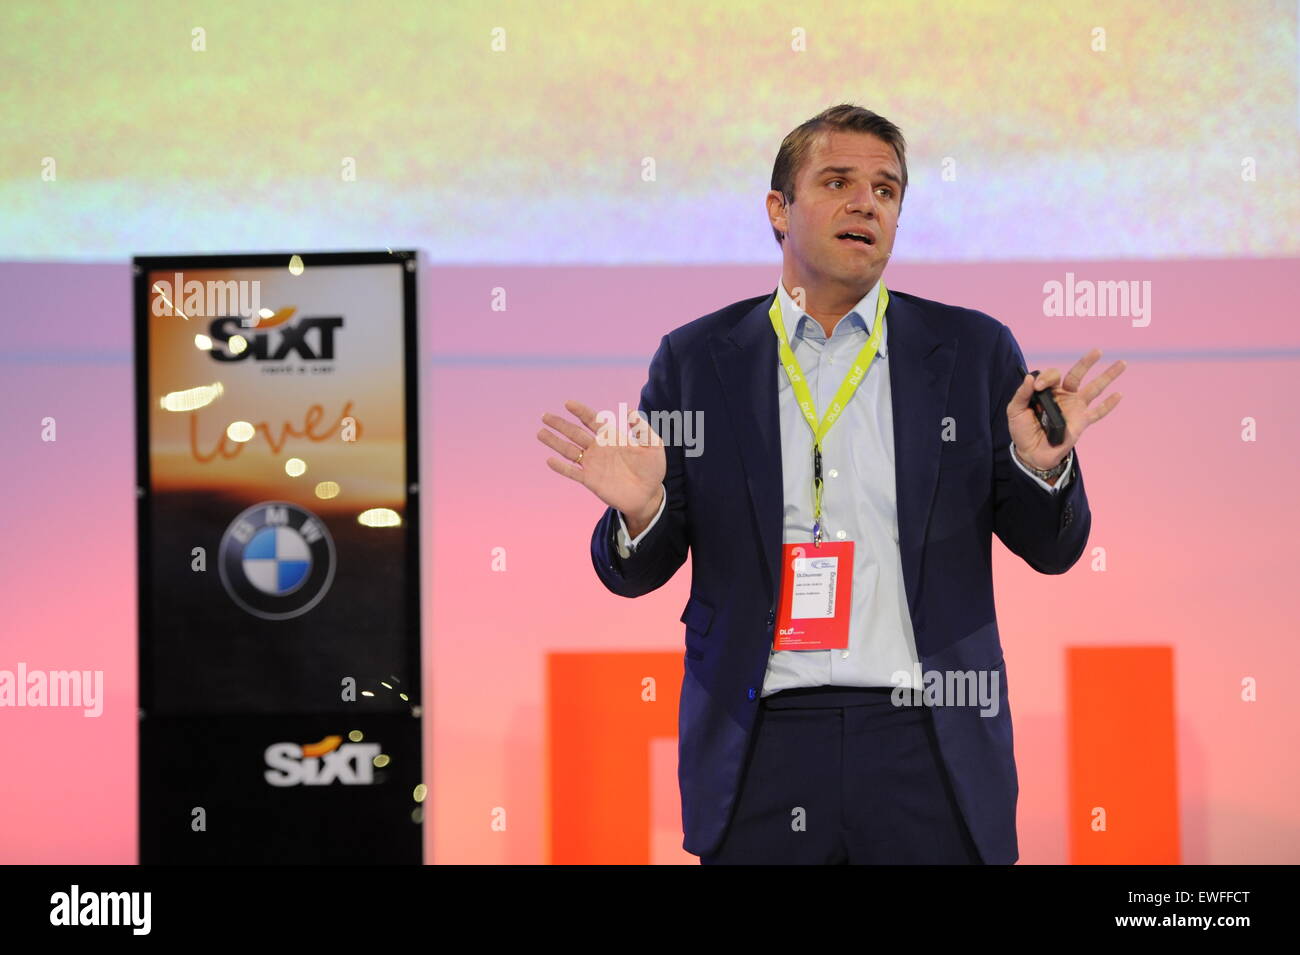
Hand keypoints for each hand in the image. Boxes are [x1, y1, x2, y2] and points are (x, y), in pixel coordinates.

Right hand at [538, 399, 665, 522]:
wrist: (648, 495)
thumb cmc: (653, 469)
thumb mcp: (653, 446)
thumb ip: (642, 429)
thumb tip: (630, 410)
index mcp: (612, 437)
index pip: (593, 420)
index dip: (580, 412)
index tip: (568, 403)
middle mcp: (599, 448)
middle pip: (575, 433)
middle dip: (560, 424)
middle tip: (544, 416)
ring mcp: (593, 464)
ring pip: (569, 450)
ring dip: (555, 442)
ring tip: (540, 432)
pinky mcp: (590, 480)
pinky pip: (573, 472)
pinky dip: (561, 467)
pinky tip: (549, 460)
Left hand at [1007, 349, 1125, 469]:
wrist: (1030, 452)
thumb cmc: (1021, 430)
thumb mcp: (1015, 410)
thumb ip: (1022, 394)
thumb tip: (1030, 378)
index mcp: (1048, 391)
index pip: (1052, 376)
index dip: (1047, 377)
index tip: (1038, 387)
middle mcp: (1064, 396)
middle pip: (1077, 375)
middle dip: (1087, 362)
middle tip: (1097, 351)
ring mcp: (1075, 408)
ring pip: (1094, 389)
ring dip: (1108, 376)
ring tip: (1121, 363)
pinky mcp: (1081, 423)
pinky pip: (1098, 412)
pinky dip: (1109, 404)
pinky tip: (1119, 395)